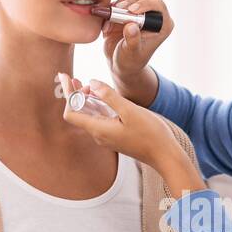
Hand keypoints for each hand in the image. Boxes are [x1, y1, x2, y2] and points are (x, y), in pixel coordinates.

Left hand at [59, 75, 193, 180]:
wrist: (164, 155)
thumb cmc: (150, 134)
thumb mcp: (130, 111)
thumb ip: (109, 96)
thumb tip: (91, 83)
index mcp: (99, 129)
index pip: (71, 113)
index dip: (67, 94)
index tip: (67, 78)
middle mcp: (99, 135)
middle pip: (78, 114)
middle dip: (73, 94)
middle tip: (71, 77)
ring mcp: (107, 136)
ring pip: (89, 116)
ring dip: (85, 99)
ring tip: (84, 84)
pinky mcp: (116, 136)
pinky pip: (100, 119)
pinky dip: (97, 106)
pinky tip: (101, 97)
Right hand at [102, 0, 171, 104]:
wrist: (119, 62)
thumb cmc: (130, 61)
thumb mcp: (131, 53)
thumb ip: (133, 40)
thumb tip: (131, 26)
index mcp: (162, 25)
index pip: (159, 5)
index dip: (146, 3)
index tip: (132, 10)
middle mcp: (154, 16)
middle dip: (133, 0)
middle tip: (119, 9)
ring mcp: (140, 12)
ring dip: (119, 7)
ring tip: (110, 26)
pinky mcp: (127, 11)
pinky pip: (119, 2)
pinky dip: (111, 10)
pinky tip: (107, 26)